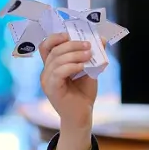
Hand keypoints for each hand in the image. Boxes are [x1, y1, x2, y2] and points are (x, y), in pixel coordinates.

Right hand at [39, 33, 96, 149]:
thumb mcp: (90, 70)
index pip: (47, 46)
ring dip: (74, 54)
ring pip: (56, 59)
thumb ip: (92, 56)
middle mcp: (46, 71)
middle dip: (72, 44)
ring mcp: (47, 80)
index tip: (71, 33)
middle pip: (53, 50)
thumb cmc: (83, 94)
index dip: (56, 37)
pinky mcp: (52, 89)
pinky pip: (58, 72)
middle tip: (88, 45)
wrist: (82, 116)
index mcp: (52, 65)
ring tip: (89, 55)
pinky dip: (71, 66)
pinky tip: (82, 66)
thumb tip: (101, 39)